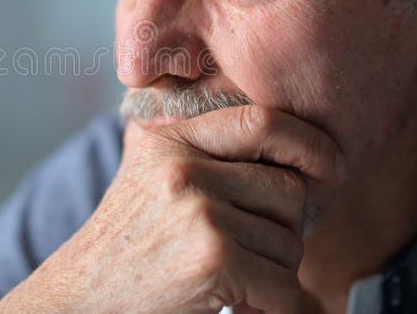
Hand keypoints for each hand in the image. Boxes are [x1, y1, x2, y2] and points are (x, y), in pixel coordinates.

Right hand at [0, 105, 345, 312]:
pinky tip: (237, 301)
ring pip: (290, 241)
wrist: (83, 295)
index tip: (332, 164)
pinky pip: (284, 283)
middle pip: (287, 188)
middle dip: (283, 227)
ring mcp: (197, 208)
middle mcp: (182, 164)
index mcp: (169, 137)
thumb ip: (201, 147)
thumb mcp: (151, 172)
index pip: (261, 121)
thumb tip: (296, 149)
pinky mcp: (212, 255)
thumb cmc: (127, 242)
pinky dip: (273, 304)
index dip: (308, 142)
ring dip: (274, 270)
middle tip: (248, 249)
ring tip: (228, 274)